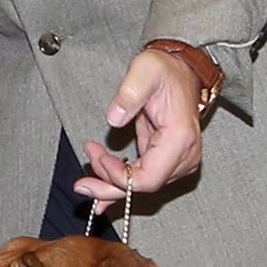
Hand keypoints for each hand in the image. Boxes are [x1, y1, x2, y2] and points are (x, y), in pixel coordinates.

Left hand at [74, 46, 206, 205]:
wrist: (182, 71)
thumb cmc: (166, 71)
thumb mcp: (146, 70)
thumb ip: (130, 93)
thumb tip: (114, 119)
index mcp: (179, 138)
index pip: (148, 177)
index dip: (119, 177)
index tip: (97, 157)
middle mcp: (184, 155)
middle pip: (143, 186)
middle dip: (109, 184)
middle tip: (82, 182)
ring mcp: (179, 160)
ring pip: (141, 186)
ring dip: (111, 184)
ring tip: (85, 182)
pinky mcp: (168, 160)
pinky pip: (142, 179)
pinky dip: (121, 186)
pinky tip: (101, 196)